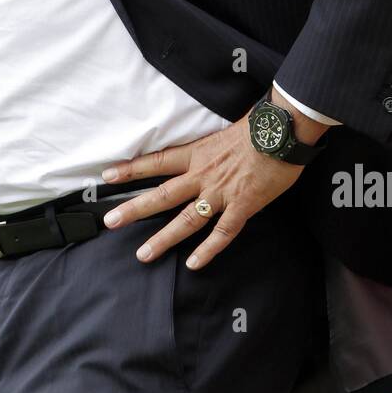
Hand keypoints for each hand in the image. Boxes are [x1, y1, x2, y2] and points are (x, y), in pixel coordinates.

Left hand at [99, 117, 304, 270]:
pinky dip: (208, 250)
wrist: (284, 131)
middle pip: (162, 194)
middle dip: (134, 209)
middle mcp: (203, 175)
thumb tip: (200, 155)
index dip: (131, 169)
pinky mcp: (243, 206)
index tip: (107, 176)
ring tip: (144, 254)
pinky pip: (223, 233)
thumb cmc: (258, 128)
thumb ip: (208, 149)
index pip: (157, 162)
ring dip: (164, 238)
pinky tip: (193, 264)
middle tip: (110, 221)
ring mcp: (221, 193)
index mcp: (197, 153)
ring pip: (186, 219)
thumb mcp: (222, 134)